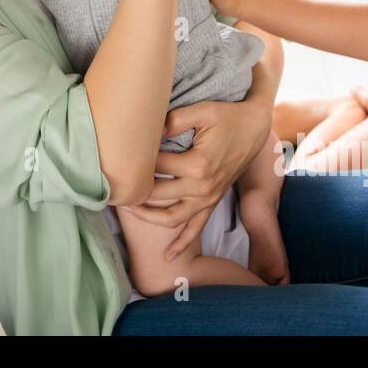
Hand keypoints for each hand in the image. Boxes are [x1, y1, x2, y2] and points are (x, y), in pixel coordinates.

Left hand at [124, 91, 268, 260]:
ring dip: (147, 217)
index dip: (137, 161)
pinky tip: (168, 256)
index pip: (155, 168)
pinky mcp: (212, 202)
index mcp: (198, 165)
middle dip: (133, 192)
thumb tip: (151, 131)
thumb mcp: (204, 111)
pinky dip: (181, 243)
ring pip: (171, 218)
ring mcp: (208, 198)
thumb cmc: (228, 116)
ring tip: (127, 208)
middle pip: (157, 195)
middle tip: (113, 184)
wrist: (253, 128)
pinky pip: (196, 228)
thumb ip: (175, 120)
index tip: (122, 153)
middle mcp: (202, 187)